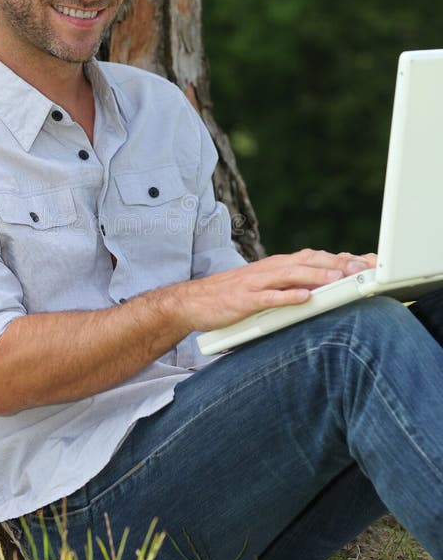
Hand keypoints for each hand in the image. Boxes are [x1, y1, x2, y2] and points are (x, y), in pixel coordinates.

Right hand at [174, 248, 376, 333]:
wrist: (193, 301)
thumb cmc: (232, 296)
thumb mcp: (265, 287)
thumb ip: (291, 285)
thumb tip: (323, 288)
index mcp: (276, 266)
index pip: (314, 257)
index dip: (341, 258)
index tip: (366, 263)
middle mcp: (269, 269)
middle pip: (307, 261)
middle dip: (336, 263)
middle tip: (361, 268)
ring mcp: (256, 284)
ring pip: (291, 275)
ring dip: (316, 276)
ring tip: (337, 278)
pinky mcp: (244, 300)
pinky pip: (268, 297)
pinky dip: (287, 297)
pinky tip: (304, 298)